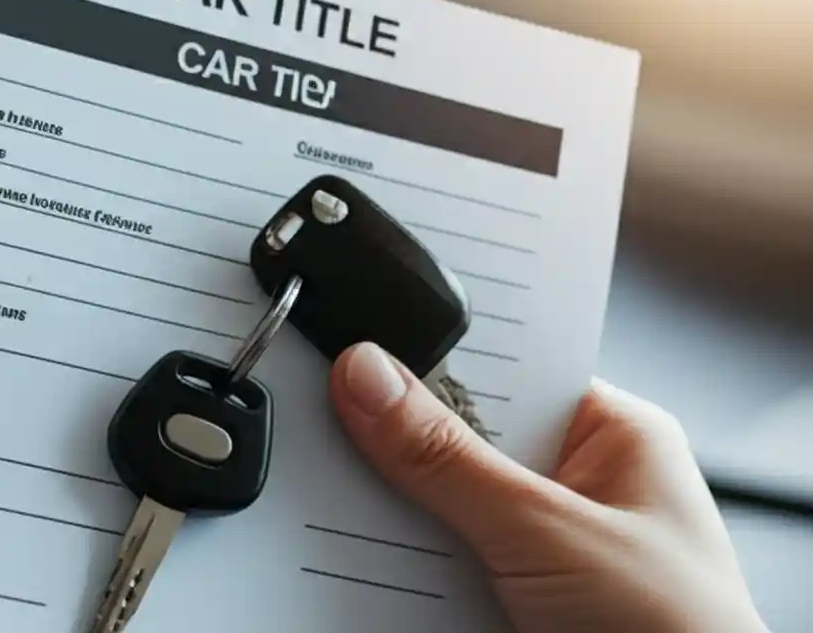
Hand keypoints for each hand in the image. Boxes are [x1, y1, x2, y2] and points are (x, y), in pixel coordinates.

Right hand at [328, 342, 767, 632]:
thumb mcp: (550, 531)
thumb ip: (450, 459)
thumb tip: (369, 378)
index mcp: (611, 434)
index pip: (504, 370)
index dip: (433, 361)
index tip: (358, 357)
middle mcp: (577, 482)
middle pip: (461, 439)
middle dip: (402, 445)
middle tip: (344, 438)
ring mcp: (542, 544)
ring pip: (442, 505)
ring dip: (399, 513)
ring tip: (361, 515)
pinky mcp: (510, 596)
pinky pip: (438, 561)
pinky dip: (405, 564)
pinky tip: (375, 562)